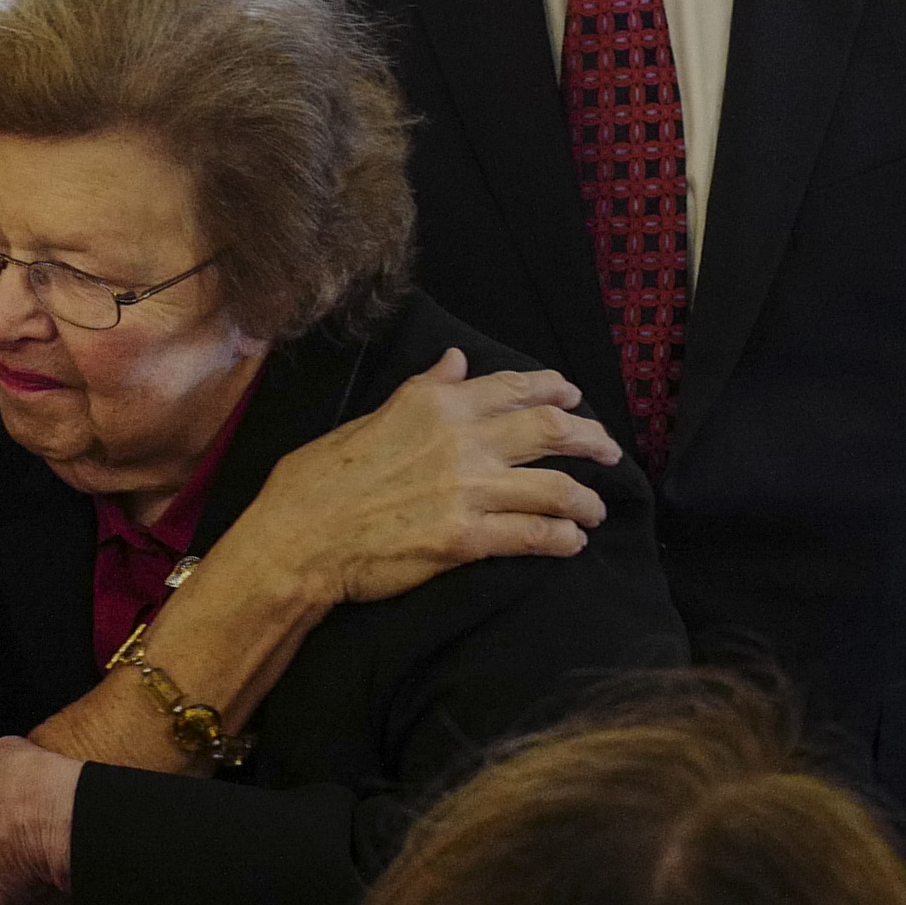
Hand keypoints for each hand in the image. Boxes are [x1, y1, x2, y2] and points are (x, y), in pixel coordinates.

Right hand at [235, 350, 617, 609]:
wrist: (298, 540)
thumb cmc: (316, 481)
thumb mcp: (368, 419)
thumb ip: (421, 391)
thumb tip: (456, 361)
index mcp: (435, 406)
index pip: (514, 389)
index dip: (555, 391)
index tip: (574, 398)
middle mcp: (460, 441)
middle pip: (552, 431)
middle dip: (591, 439)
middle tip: (607, 451)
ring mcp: (467, 490)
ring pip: (555, 488)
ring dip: (585, 499)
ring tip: (595, 510)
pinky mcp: (466, 538)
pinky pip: (532, 535)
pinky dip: (560, 539)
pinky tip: (571, 543)